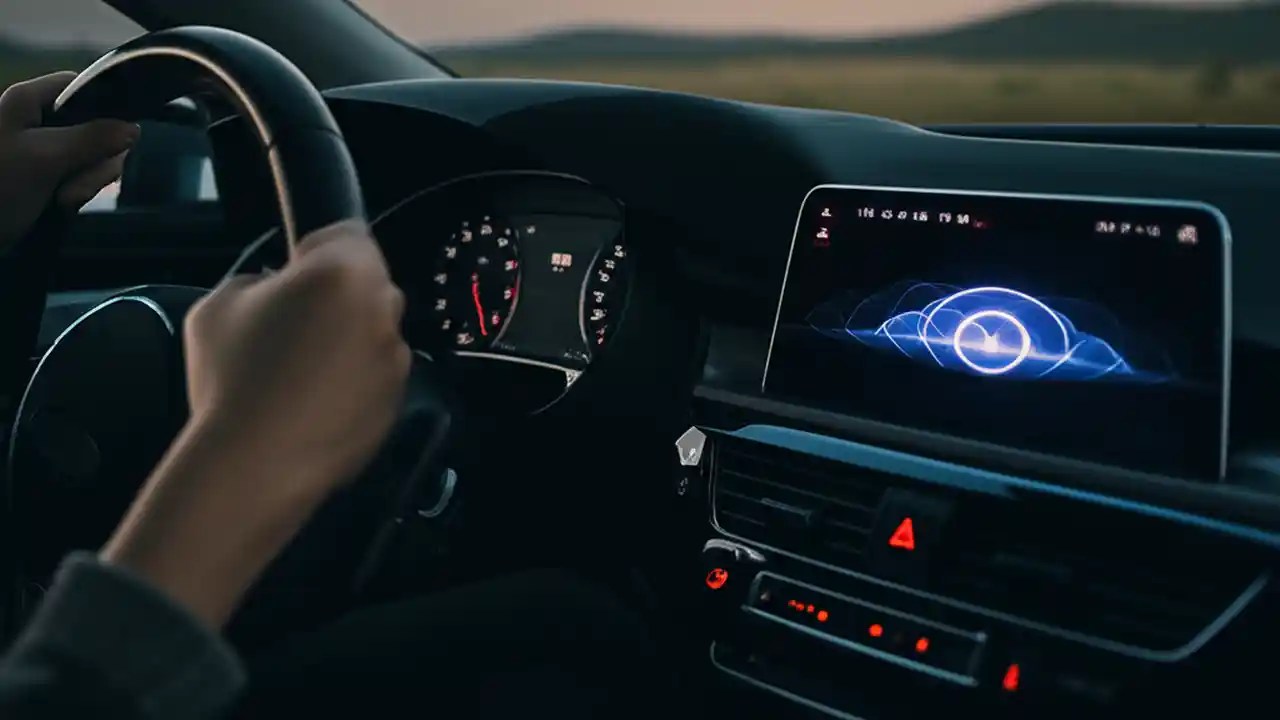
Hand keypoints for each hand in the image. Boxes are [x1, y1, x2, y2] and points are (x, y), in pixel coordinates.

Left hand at [0, 72, 139, 250]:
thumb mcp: (45, 158)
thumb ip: (92, 138)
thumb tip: (134, 129)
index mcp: (27, 101)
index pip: (80, 87)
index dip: (104, 109)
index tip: (115, 139)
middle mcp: (35, 121)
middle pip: (94, 126)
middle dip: (94, 159)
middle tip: (74, 185)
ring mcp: (41, 152)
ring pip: (91, 156)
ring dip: (86, 182)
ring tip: (61, 201)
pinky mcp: (45, 178)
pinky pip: (80, 177)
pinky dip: (78, 192)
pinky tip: (62, 206)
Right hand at [102, 220, 409, 625]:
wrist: (257, 462)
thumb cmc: (233, 372)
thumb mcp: (219, 303)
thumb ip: (259, 282)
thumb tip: (277, 292)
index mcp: (345, 272)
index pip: (348, 234)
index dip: (317, 250)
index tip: (291, 273)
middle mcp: (384, 310)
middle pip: (368, 284)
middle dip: (338, 296)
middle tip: (293, 324)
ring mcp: (397, 361)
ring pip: (374, 333)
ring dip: (348, 340)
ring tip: (302, 373)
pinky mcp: (397, 404)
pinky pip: (375, 378)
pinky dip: (354, 383)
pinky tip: (315, 405)